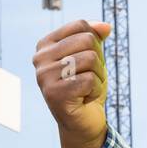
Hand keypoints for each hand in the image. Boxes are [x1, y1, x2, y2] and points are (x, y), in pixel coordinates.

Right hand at [33, 19, 111, 147]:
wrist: (83, 121)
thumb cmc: (86, 86)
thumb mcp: (93, 57)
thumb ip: (96, 37)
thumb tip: (107, 26)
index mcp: (45, 45)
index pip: (80, 25)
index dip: (94, 42)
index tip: (86, 61)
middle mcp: (39, 58)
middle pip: (87, 40)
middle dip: (98, 60)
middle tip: (88, 77)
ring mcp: (44, 76)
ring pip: (90, 59)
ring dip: (97, 76)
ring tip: (86, 88)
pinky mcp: (53, 94)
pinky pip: (89, 79)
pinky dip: (95, 90)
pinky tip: (84, 99)